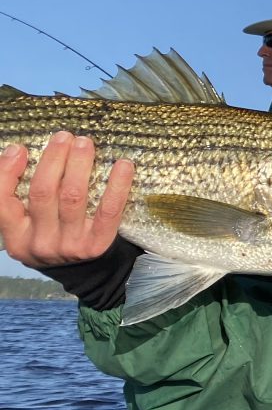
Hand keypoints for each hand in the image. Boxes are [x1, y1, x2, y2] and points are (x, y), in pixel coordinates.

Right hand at [0, 134, 133, 268]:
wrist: (85, 273)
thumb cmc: (54, 236)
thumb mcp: (29, 224)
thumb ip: (19, 197)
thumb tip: (17, 152)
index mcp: (16, 236)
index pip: (3, 202)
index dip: (7, 173)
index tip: (19, 149)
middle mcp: (40, 243)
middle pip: (43, 193)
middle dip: (53, 160)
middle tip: (64, 136)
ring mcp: (69, 245)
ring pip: (73, 198)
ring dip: (79, 165)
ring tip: (85, 143)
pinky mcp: (98, 245)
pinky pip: (109, 211)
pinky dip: (117, 186)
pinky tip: (123, 165)